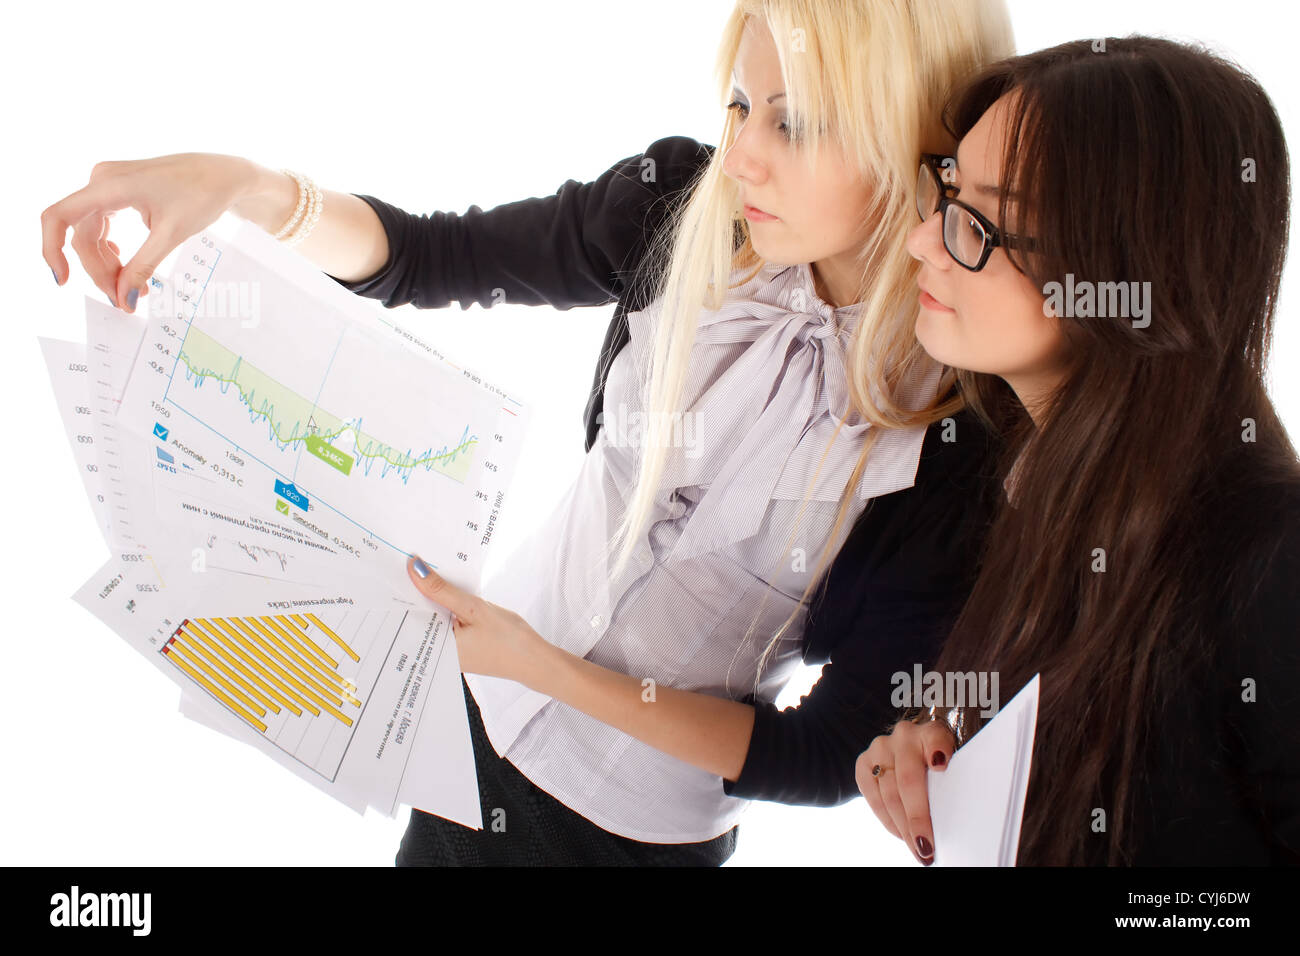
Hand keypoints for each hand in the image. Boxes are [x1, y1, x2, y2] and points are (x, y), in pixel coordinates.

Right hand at [42, 152, 255, 311]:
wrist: (225, 175)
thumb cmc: (203, 194)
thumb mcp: (171, 235)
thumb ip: (142, 266)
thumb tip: (123, 298)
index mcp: (110, 184)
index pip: (59, 217)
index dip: (52, 250)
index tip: (64, 281)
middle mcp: (102, 180)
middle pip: (82, 235)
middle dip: (100, 270)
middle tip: (124, 300)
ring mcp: (109, 183)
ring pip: (92, 233)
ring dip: (107, 263)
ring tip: (134, 288)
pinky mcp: (118, 189)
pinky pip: (102, 223)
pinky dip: (111, 248)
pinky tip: (123, 264)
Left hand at [405, 555, 548, 683]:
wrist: (534, 661)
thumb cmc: (509, 640)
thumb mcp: (473, 608)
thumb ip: (441, 590)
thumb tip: (415, 569)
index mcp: (434, 649)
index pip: (408, 614)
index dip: (402, 588)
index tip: (399, 565)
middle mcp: (436, 654)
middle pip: (418, 616)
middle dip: (417, 591)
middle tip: (414, 561)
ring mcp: (448, 653)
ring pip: (431, 619)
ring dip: (432, 599)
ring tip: (429, 573)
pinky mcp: (458, 649)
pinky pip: (444, 624)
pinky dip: (445, 609)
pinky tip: (448, 594)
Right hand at [856, 717, 955, 864]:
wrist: (911, 746)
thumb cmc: (939, 762)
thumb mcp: (953, 762)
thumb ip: (953, 777)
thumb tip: (957, 816)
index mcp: (932, 732)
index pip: (936, 739)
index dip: (938, 750)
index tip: (940, 765)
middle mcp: (904, 735)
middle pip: (908, 780)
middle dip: (917, 819)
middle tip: (926, 848)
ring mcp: (880, 748)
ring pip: (888, 794)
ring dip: (902, 827)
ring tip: (916, 849)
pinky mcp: (863, 763)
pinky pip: (872, 798)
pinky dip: (887, 820)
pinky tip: (900, 833)